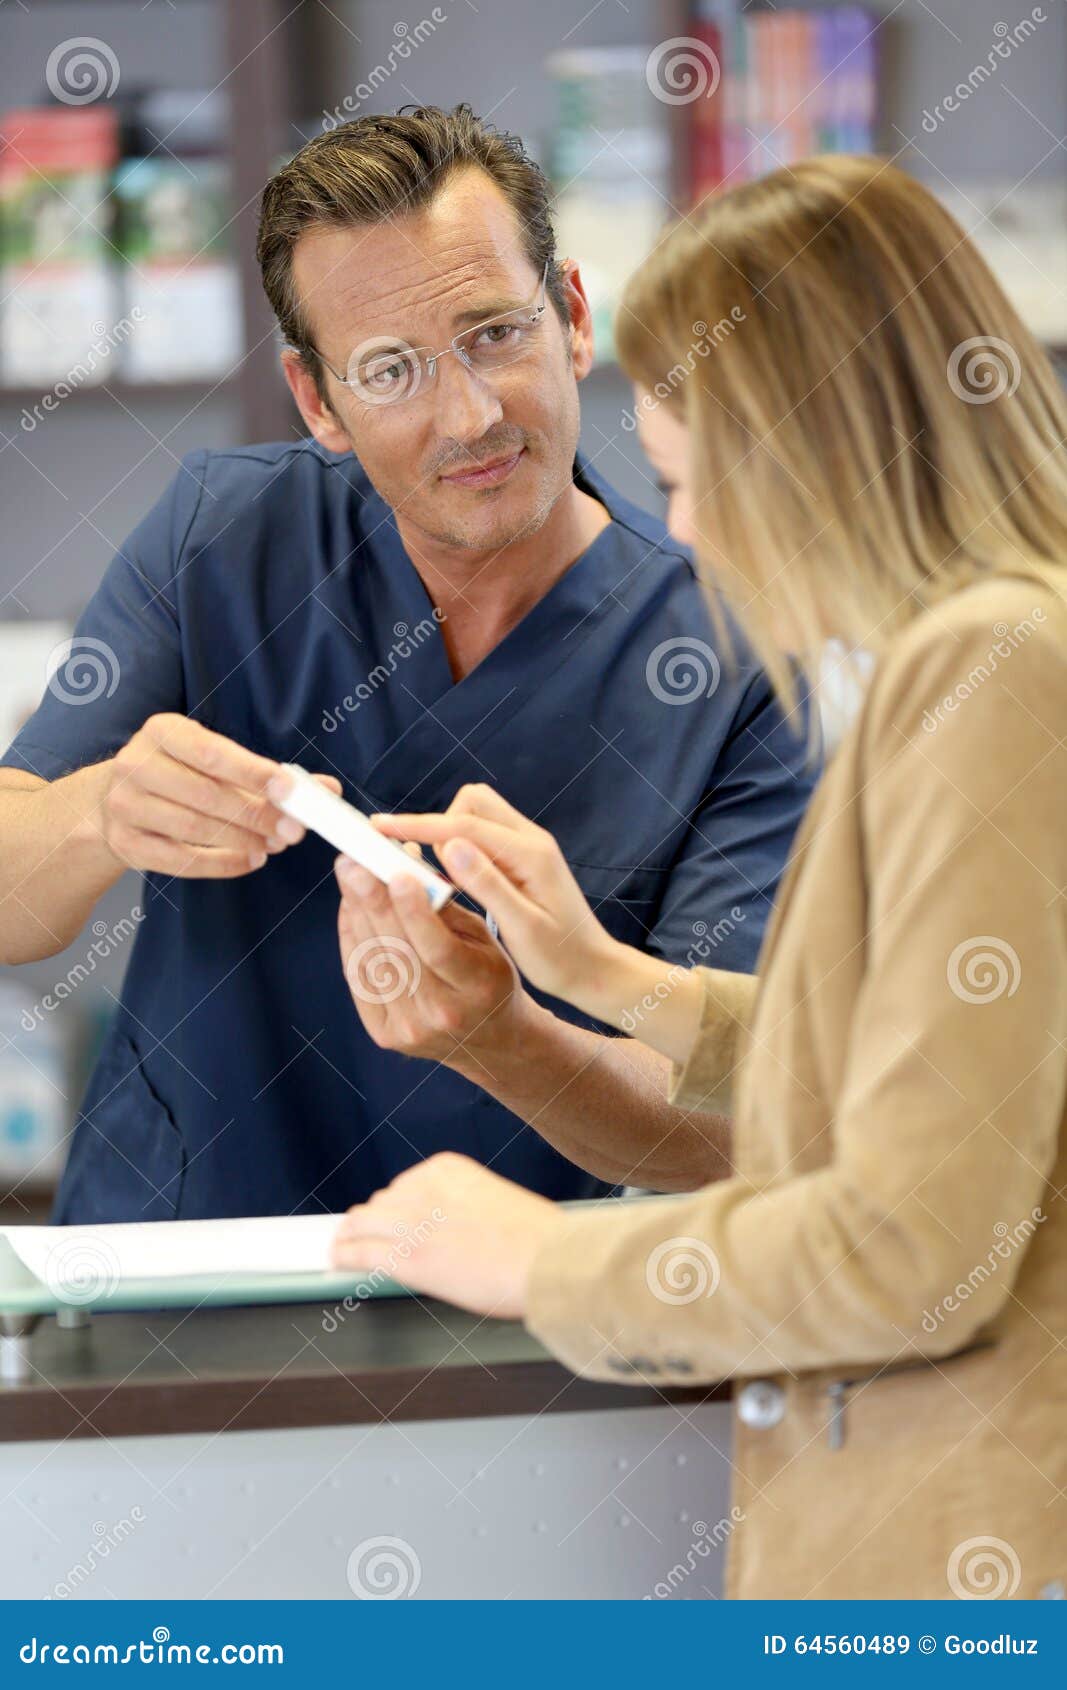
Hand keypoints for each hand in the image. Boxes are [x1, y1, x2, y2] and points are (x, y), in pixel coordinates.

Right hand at [102, 714, 340, 878]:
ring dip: (244, 840)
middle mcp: (136, 765)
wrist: (113, 800)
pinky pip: (181, 861)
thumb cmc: (179, 773)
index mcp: (162, 731)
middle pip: (206, 795)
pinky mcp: (126, 843)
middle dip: (257, 815)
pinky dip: (223, 864)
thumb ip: (268, 774)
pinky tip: (252, 860)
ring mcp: (125, 806)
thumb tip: (326, 790)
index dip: (254, 774)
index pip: (213, 754)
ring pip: (194, 829)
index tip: (291, 792)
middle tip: (293, 830)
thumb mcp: (215, 759)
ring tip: (275, 844)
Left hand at [330, 1151, 565, 1319]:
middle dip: (377, 1219)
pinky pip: (359, 1252)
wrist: (546, 1261)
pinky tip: (336, 1259)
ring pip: (363, 1223)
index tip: (392, 1215)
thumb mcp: (494, 1201)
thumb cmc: (535, 1239)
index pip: (406, 1183)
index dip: (396, 1205)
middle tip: (366, 1232)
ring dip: (353, 1234)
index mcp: (447, 1168)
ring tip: (342, 1243)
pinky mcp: (405, 1257)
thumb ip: (462, 1205)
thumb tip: (447, 1228)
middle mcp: (423, 1188)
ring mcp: (411, 1222)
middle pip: (382, 1201)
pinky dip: (343, 1255)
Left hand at [334, 851, 521, 1062]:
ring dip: (356, 914)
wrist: (488, 1039)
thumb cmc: (488, 975)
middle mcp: (442, 1013)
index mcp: (479, 987)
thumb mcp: (484, 938)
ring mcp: (410, 1029)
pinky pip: (359, 978)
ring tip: (349, 876)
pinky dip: (351, 938)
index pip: (438, 949)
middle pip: (397, 952)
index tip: (396, 875)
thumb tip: (404, 863)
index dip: (414, 912)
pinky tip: (350, 908)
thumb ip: (446, 907)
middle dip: (371, 902)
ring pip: (372, 962)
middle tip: (352, 863)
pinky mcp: (385, 1034)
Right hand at [370, 784, 620, 1007]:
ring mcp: (527, 846)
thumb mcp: (523, 928)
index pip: (465, 825)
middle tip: (418, 865)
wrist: (594, 969)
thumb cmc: (561, 957)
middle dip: (437, 823)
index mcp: (531, 854)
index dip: (419, 825)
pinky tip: (451, 880)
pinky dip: (459, 846)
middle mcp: (530, 840)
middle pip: (471, 803)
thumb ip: (488, 884)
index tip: (380, 827)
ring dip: (448, 834)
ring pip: (475, 815)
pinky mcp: (521, 858)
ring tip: (435, 877)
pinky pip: (482, 835)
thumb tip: (450, 845)